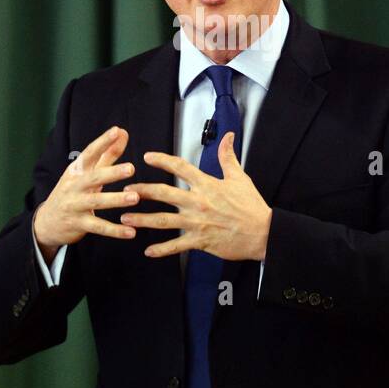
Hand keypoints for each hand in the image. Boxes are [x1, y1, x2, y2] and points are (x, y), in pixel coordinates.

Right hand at [33, 126, 138, 257]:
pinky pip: (98, 227)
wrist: (47, 221)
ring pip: (96, 202)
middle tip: (131, 168)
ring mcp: (74, 205)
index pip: (89, 153)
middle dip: (112, 172)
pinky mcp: (78, 224)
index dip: (102, 142)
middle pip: (93, 177)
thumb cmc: (73, 192)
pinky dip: (114, 230)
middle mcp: (74, 186)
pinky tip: (131, 232)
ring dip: (116, 200)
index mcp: (77, 170)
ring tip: (135, 198)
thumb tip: (123, 132)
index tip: (117, 131)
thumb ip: (107, 154)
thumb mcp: (86, 173)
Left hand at [121, 131, 271, 261]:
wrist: (262, 232)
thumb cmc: (251, 206)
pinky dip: (161, 249)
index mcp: (207, 185)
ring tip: (126, 218)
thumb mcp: (240, 177)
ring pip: (164, 220)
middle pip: (164, 193)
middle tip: (125, 190)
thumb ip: (228, 156)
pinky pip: (176, 246)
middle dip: (142, 191)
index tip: (147, 157)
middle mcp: (198, 202)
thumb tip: (227, 137)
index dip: (162, 160)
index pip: (180, 167)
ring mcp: (197, 223)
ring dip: (142, 219)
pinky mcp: (200, 241)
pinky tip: (148, 251)